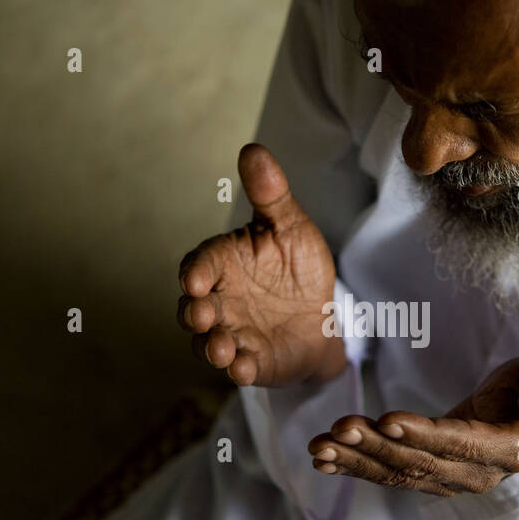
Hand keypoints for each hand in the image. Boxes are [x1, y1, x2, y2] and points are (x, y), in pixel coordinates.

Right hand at [177, 143, 344, 386]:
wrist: (324, 313)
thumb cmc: (296, 266)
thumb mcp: (290, 226)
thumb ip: (271, 194)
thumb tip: (252, 150)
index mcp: (222, 264)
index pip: (199, 264)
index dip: (195, 271)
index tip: (195, 279)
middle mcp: (218, 301)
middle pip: (195, 307)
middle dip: (194, 313)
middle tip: (202, 314)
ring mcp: (232, 334)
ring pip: (210, 342)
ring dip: (213, 347)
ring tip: (223, 350)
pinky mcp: (251, 362)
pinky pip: (240, 368)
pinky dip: (240, 370)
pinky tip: (246, 369)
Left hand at [306, 356, 518, 495]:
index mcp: (507, 450)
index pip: (461, 444)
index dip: (425, 435)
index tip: (388, 421)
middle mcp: (475, 474)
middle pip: (420, 462)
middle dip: (375, 446)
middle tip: (337, 428)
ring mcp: (448, 480)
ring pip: (397, 472)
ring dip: (355, 460)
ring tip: (319, 446)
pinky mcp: (426, 475)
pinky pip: (386, 474)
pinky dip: (353, 466)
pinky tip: (321, 458)